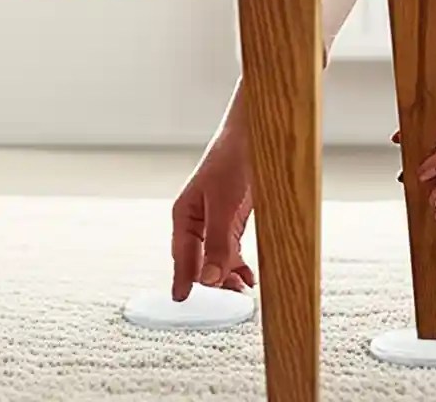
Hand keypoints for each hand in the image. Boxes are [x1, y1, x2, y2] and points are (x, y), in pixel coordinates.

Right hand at [171, 135, 256, 300]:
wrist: (255, 135)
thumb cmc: (232, 161)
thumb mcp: (224, 205)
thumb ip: (218, 243)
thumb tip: (209, 278)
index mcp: (184, 215)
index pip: (182, 256)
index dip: (183, 279)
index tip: (181, 300)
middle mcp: (196, 221)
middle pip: (199, 261)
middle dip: (213, 281)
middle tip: (232, 300)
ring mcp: (214, 221)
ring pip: (216, 258)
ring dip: (228, 275)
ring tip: (243, 291)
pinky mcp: (232, 219)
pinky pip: (231, 249)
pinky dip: (239, 264)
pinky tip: (249, 276)